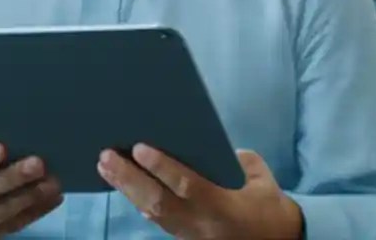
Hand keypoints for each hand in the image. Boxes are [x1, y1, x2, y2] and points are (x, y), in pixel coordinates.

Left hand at [97, 145, 302, 239]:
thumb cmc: (270, 211)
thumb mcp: (264, 181)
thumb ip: (241, 160)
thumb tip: (216, 145)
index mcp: (223, 208)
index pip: (187, 186)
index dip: (162, 168)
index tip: (139, 147)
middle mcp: (201, 225)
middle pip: (158, 203)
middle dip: (129, 179)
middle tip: (105, 156)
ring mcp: (189, 236)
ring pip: (151, 213)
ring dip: (126, 190)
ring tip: (105, 167)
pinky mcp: (184, 239)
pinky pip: (156, 220)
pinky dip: (137, 202)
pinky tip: (124, 186)